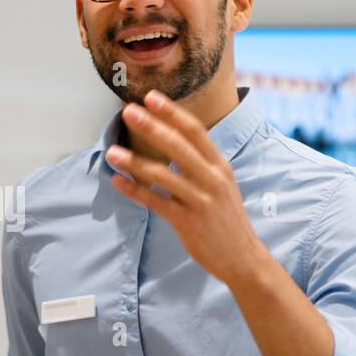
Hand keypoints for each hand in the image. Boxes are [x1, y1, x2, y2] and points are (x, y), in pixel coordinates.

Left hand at [105, 89, 267, 286]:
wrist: (243, 257)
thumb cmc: (226, 219)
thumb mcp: (222, 185)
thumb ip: (201, 164)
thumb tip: (171, 143)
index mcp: (220, 166)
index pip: (195, 131)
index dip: (172, 112)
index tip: (151, 97)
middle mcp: (212, 179)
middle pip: (177, 145)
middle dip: (151, 126)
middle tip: (127, 111)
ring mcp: (200, 200)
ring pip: (162, 174)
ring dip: (134, 161)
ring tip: (112, 152)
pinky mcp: (188, 221)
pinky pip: (155, 201)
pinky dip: (134, 190)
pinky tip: (117, 181)